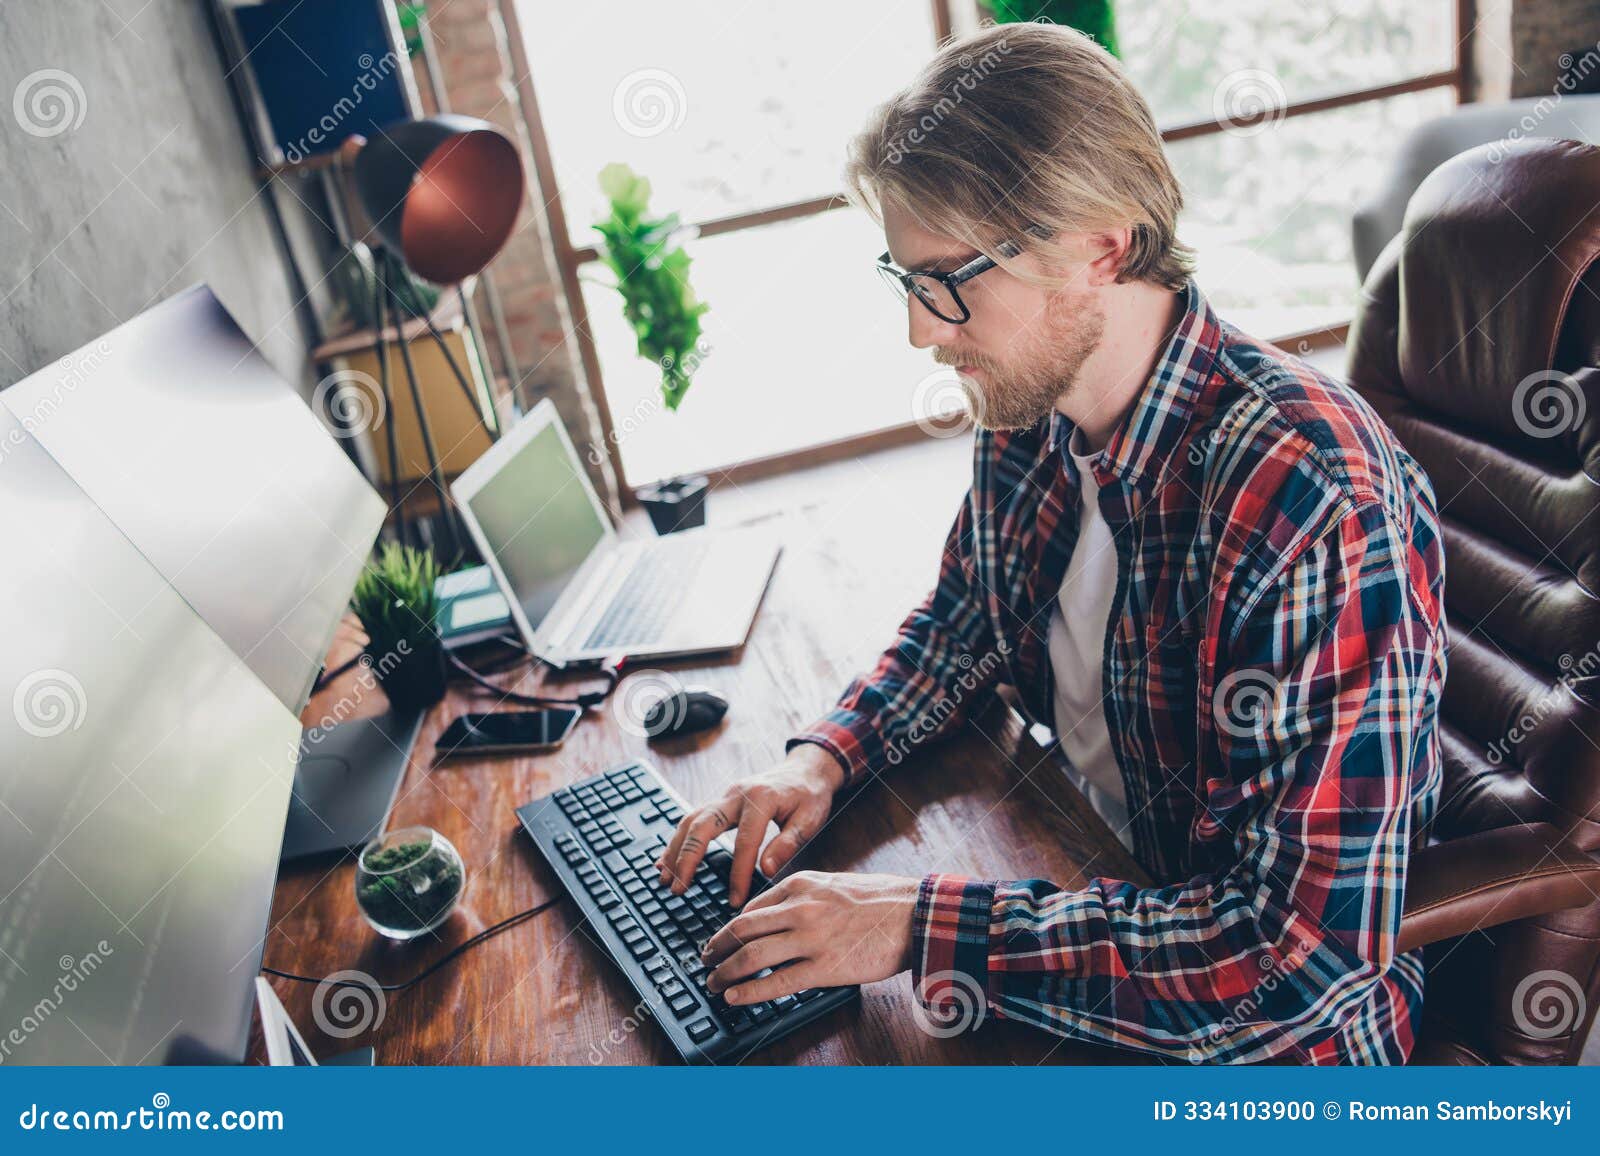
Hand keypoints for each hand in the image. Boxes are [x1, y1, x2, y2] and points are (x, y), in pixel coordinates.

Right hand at [657, 743, 844, 905]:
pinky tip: (666, 861)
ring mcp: (724, 796)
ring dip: (675, 850)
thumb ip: (788, 844)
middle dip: (687, 859)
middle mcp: (736, 794)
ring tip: (665, 879)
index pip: (745, 842)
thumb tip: (766, 871)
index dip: (738, 874)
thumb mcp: (810, 818)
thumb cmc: (809, 795)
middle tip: (678, 889)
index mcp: (761, 799)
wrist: (804, 769)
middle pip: (702, 825)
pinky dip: (677, 840)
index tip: (735, 901)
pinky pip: (692, 819)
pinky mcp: (719, 801)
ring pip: (690, 820)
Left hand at [701, 870, 919, 1004]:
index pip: (751, 908)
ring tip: (714, 982)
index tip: (720, 941)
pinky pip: (777, 983)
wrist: (914, 915)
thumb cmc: (878, 901)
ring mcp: (811, 939)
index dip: (728, 928)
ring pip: (752, 956)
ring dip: (725, 971)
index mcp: (801, 885)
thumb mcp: (831, 883)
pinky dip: (750, 992)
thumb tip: (765, 915)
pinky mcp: (824, 967)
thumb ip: (798, 896)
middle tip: (704, 960)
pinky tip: (736, 998)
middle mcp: (800, 909)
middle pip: (742, 930)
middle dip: (716, 948)